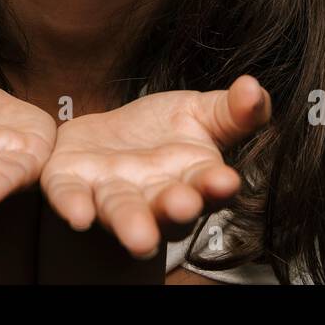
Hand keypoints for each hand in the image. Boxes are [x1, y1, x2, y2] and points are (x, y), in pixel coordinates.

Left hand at [40, 75, 270, 258]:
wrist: (109, 136)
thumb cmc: (163, 132)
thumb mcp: (202, 112)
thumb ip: (234, 110)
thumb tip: (255, 88)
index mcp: (191, 178)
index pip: (207, 185)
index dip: (215, 185)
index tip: (224, 181)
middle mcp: (152, 194)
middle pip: (164, 208)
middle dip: (173, 210)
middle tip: (181, 206)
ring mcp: (110, 192)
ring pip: (120, 210)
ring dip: (129, 222)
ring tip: (139, 236)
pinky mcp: (70, 183)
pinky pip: (69, 197)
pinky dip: (73, 205)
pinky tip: (77, 214)